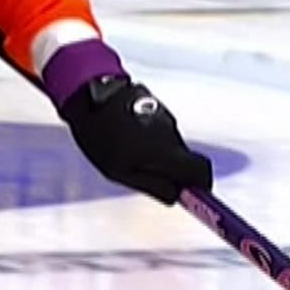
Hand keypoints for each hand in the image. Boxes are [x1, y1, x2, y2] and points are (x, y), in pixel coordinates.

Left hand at [61, 74, 214, 204]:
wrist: (88, 93)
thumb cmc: (101, 135)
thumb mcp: (120, 171)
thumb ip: (152, 185)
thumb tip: (175, 196)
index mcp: (166, 152)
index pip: (201, 170)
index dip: (201, 184)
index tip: (190, 192)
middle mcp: (172, 132)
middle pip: (185, 158)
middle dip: (172, 170)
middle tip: (146, 175)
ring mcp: (165, 116)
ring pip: (171, 143)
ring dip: (158, 152)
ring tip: (127, 152)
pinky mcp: (156, 104)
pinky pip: (161, 128)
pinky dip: (150, 137)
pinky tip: (126, 135)